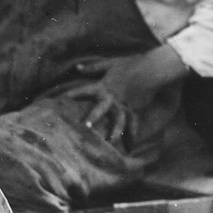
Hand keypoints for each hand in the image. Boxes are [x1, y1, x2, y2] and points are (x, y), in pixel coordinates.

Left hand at [72, 45, 188, 141]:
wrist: (151, 69)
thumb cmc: (130, 65)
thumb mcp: (110, 64)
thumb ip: (93, 68)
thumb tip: (77, 67)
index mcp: (103, 87)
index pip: (85, 91)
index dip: (74, 94)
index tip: (61, 100)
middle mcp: (112, 98)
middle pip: (100, 109)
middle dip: (93, 118)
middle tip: (85, 127)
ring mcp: (124, 106)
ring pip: (118, 121)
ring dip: (114, 132)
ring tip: (109, 144)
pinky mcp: (135, 110)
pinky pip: (133, 125)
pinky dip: (132, 137)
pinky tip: (130, 148)